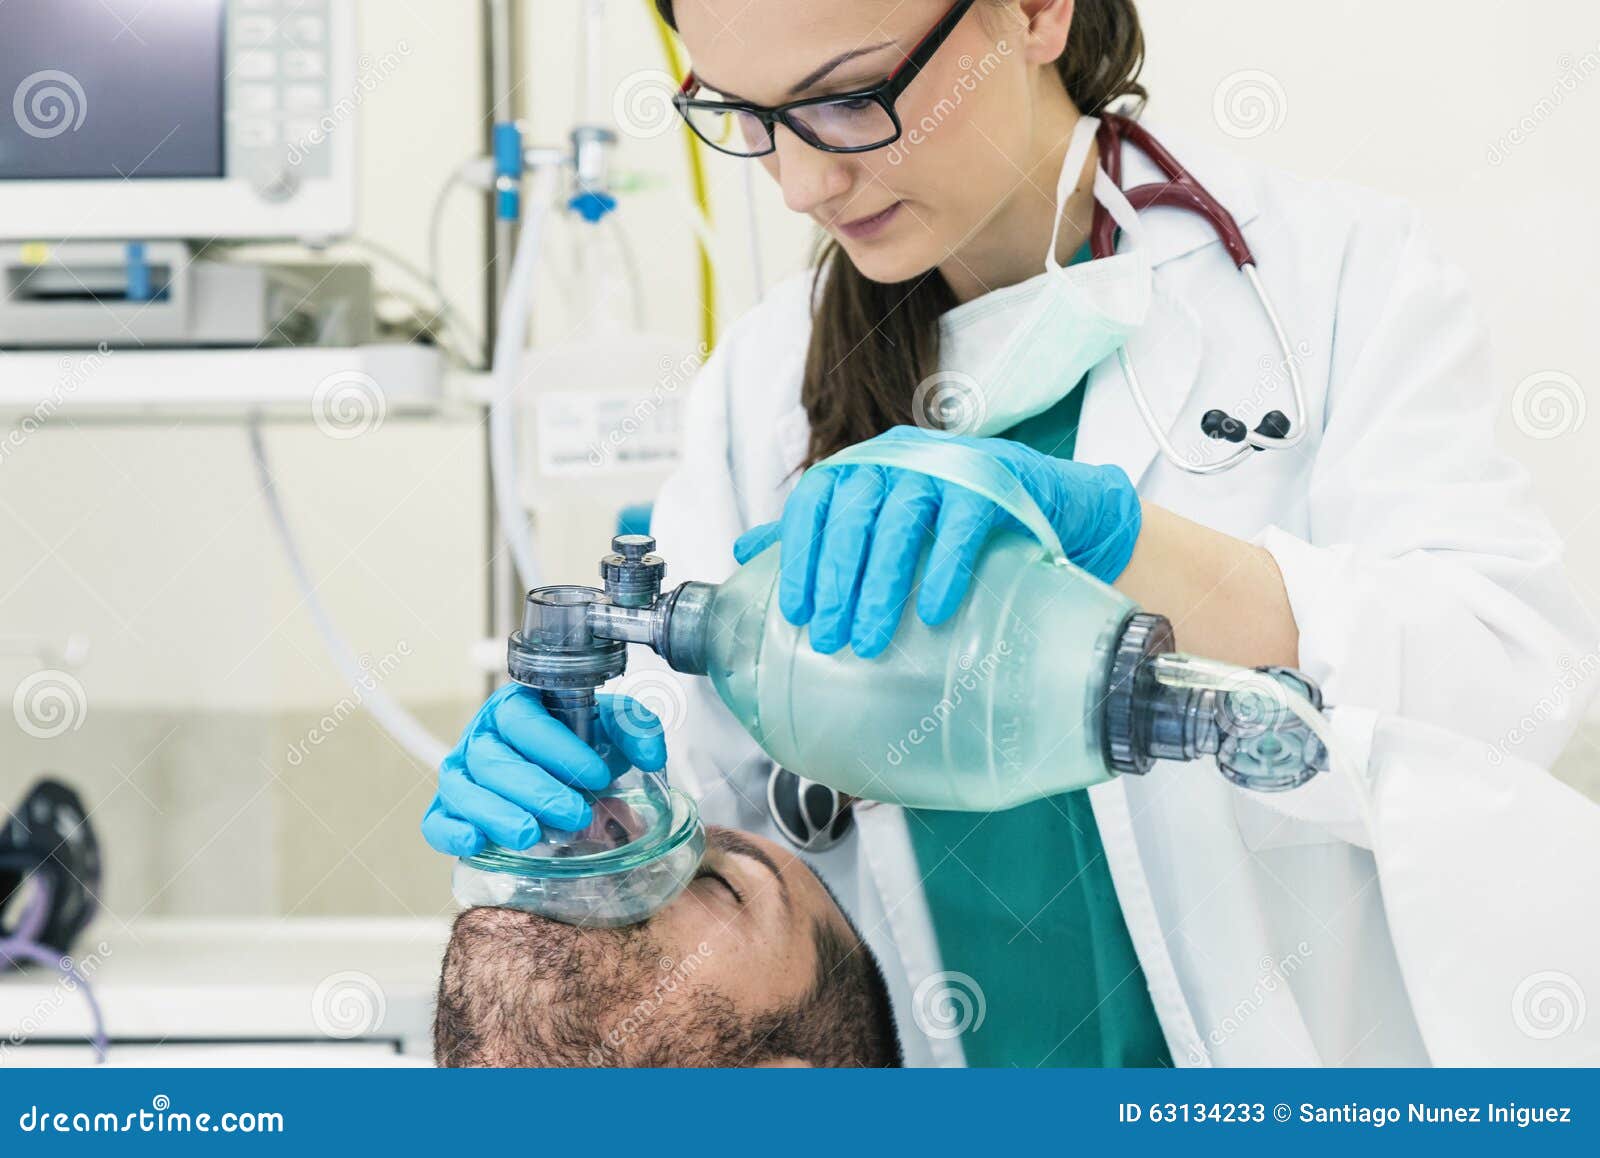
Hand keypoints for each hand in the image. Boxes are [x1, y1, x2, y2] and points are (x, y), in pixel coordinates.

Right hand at [421, 685, 666, 857]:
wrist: (566, 780)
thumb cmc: (580, 748)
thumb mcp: (612, 728)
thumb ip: (635, 728)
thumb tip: (651, 755)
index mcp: (516, 708)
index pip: (525, 721)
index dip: (559, 749)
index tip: (597, 774)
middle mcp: (484, 738)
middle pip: (494, 759)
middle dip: (535, 789)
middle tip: (575, 814)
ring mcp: (463, 775)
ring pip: (464, 789)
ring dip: (496, 813)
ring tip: (529, 834)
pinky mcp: (449, 811)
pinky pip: (436, 822)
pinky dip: (451, 833)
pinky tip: (476, 842)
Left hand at [732, 425, 1140, 658]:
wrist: (1042, 500)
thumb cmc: (947, 515)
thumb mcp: (882, 519)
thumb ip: (818, 530)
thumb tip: (743, 552)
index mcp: (863, 465)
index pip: (816, 500)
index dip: (798, 554)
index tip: (793, 610)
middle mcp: (898, 456)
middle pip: (853, 515)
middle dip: (835, 581)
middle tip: (827, 639)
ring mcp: (947, 466)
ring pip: (901, 522)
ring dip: (882, 585)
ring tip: (870, 640)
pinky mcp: (995, 484)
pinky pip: (964, 526)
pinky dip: (945, 569)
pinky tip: (934, 612)